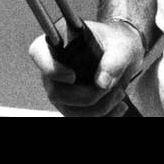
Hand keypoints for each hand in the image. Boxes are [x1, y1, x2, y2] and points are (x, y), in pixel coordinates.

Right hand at [28, 19, 143, 116]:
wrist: (124, 56)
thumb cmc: (117, 43)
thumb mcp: (122, 47)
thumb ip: (114, 61)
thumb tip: (102, 83)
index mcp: (58, 43)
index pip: (38, 53)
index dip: (51, 68)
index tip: (72, 76)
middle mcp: (53, 69)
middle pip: (56, 93)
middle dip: (87, 96)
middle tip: (112, 88)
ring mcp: (61, 90)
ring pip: (70, 111)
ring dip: (99, 109)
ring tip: (119, 94)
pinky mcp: (73, 106)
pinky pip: (82, 120)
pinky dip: (104, 117)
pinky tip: (119, 106)